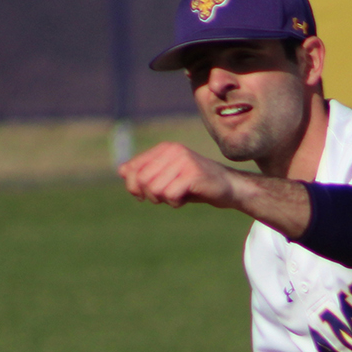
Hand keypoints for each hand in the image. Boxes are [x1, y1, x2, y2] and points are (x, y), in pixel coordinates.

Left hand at [118, 142, 312, 235]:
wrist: (229, 188)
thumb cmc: (196, 185)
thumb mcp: (168, 178)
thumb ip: (146, 173)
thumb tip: (122, 171)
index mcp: (164, 148)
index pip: (131, 170)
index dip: (134, 188)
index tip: (145, 196)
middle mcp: (173, 150)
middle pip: (141, 181)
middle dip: (150, 196)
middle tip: (165, 197)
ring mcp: (183, 160)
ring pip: (154, 189)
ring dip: (164, 200)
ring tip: (177, 196)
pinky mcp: (193, 173)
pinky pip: (170, 194)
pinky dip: (175, 203)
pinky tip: (184, 199)